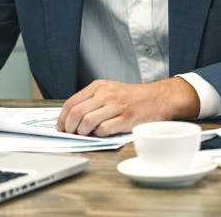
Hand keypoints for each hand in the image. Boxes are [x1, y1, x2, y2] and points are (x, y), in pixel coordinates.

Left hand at [56, 77, 199, 136]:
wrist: (158, 98)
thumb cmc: (132, 97)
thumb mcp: (109, 90)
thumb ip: (92, 100)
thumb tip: (71, 118)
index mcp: (98, 86)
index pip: (71, 103)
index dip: (62, 119)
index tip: (62, 128)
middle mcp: (106, 94)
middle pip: (76, 113)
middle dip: (70, 128)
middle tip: (72, 134)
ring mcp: (116, 106)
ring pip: (87, 122)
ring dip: (83, 133)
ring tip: (86, 135)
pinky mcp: (126, 119)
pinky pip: (104, 130)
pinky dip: (98, 135)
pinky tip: (102, 134)